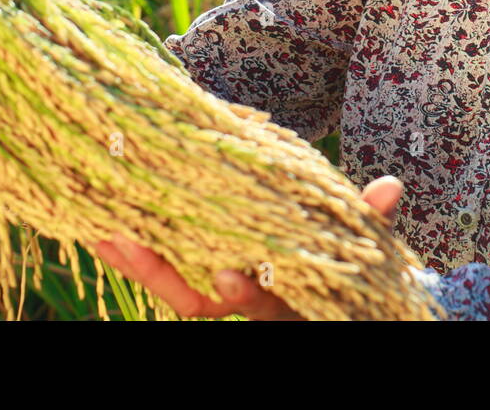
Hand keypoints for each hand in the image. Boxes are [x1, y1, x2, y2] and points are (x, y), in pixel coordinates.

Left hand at [93, 175, 404, 319]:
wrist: (335, 297)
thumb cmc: (342, 267)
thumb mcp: (356, 246)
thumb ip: (368, 219)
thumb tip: (392, 187)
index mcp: (279, 295)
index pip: (256, 302)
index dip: (240, 291)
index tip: (226, 274)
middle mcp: (241, 297)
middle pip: (192, 297)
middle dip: (156, 270)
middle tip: (120, 238)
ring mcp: (217, 286)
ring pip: (169, 280)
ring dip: (134, 253)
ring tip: (98, 223)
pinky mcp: (198, 269)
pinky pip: (163, 263)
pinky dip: (138, 243)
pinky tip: (107, 219)